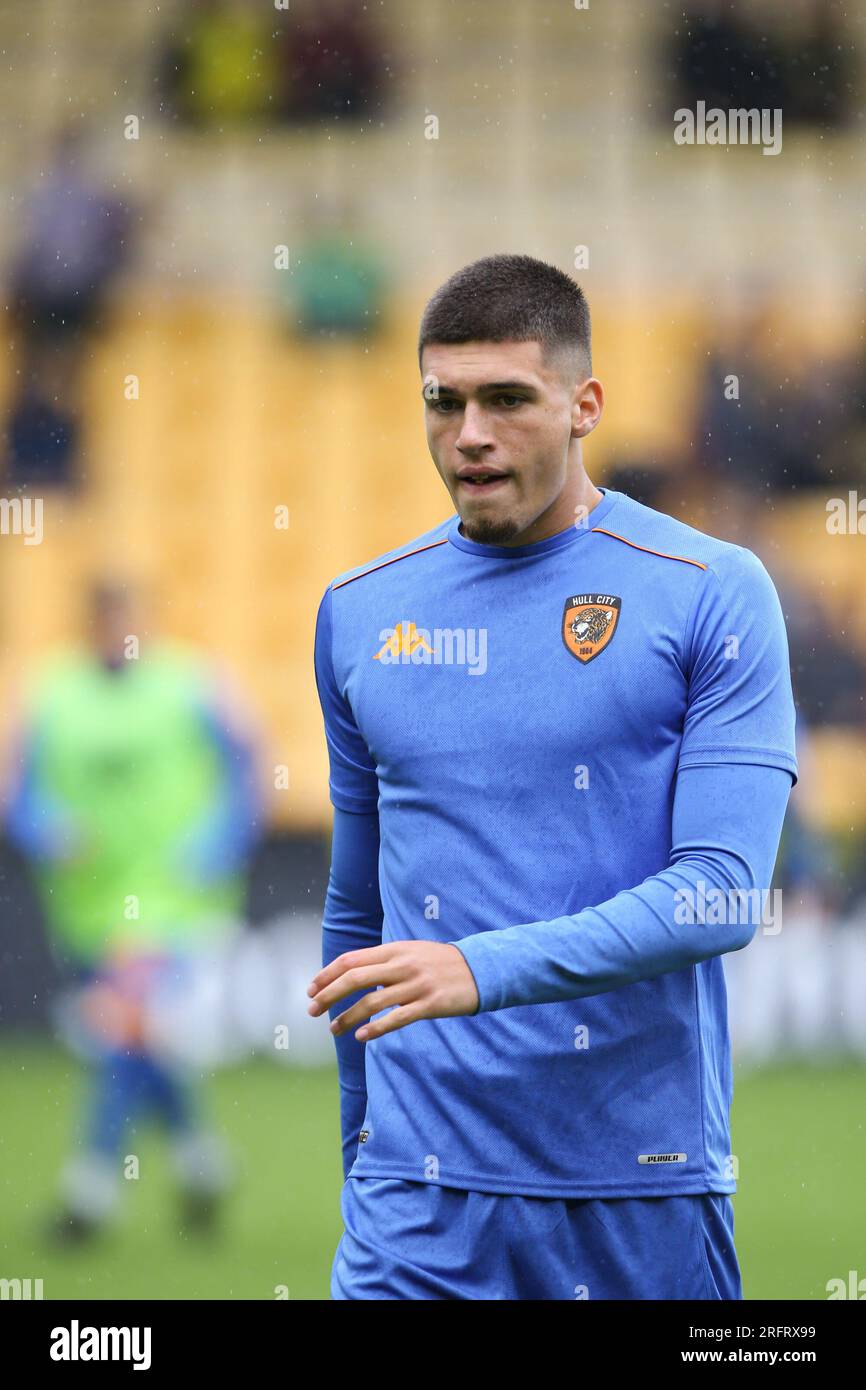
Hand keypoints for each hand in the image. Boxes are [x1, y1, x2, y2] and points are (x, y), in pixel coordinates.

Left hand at [307, 940, 479, 1041]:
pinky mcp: (429, 1004)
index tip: (311, 989)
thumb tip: (351, 974)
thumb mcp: (410, 952)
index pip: (351, 960)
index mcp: (394, 950)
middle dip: (328, 995)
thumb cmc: (439, 962)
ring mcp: (416, 985)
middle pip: (354, 978)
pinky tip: (361, 1037)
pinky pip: (397, 1018)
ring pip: (372, 1002)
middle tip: (312, 1011)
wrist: (479, 969)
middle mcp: (402, 965)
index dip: (327, 975)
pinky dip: (376, 1028)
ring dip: (347, 1017)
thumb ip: (383, 961)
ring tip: (333, 1029)